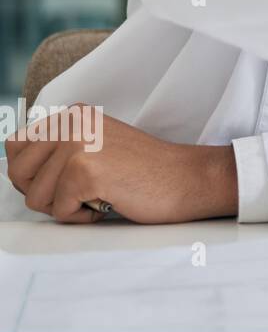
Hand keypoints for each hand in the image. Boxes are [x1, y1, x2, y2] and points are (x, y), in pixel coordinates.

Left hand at [4, 104, 237, 223]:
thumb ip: (59, 150)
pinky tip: (109, 201)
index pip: (16, 146)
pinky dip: (82, 216)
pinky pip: (59, 211)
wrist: (186, 179)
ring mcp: (78, 144)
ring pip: (35, 196)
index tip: (64, 180)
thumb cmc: (144, 172)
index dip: (33, 174)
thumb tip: (17, 170)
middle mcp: (73, 122)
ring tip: (100, 194)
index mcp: (74, 115)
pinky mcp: (85, 170)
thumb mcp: (95, 146)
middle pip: (19, 173)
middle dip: (45, 193)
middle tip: (81, 191)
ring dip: (65, 207)